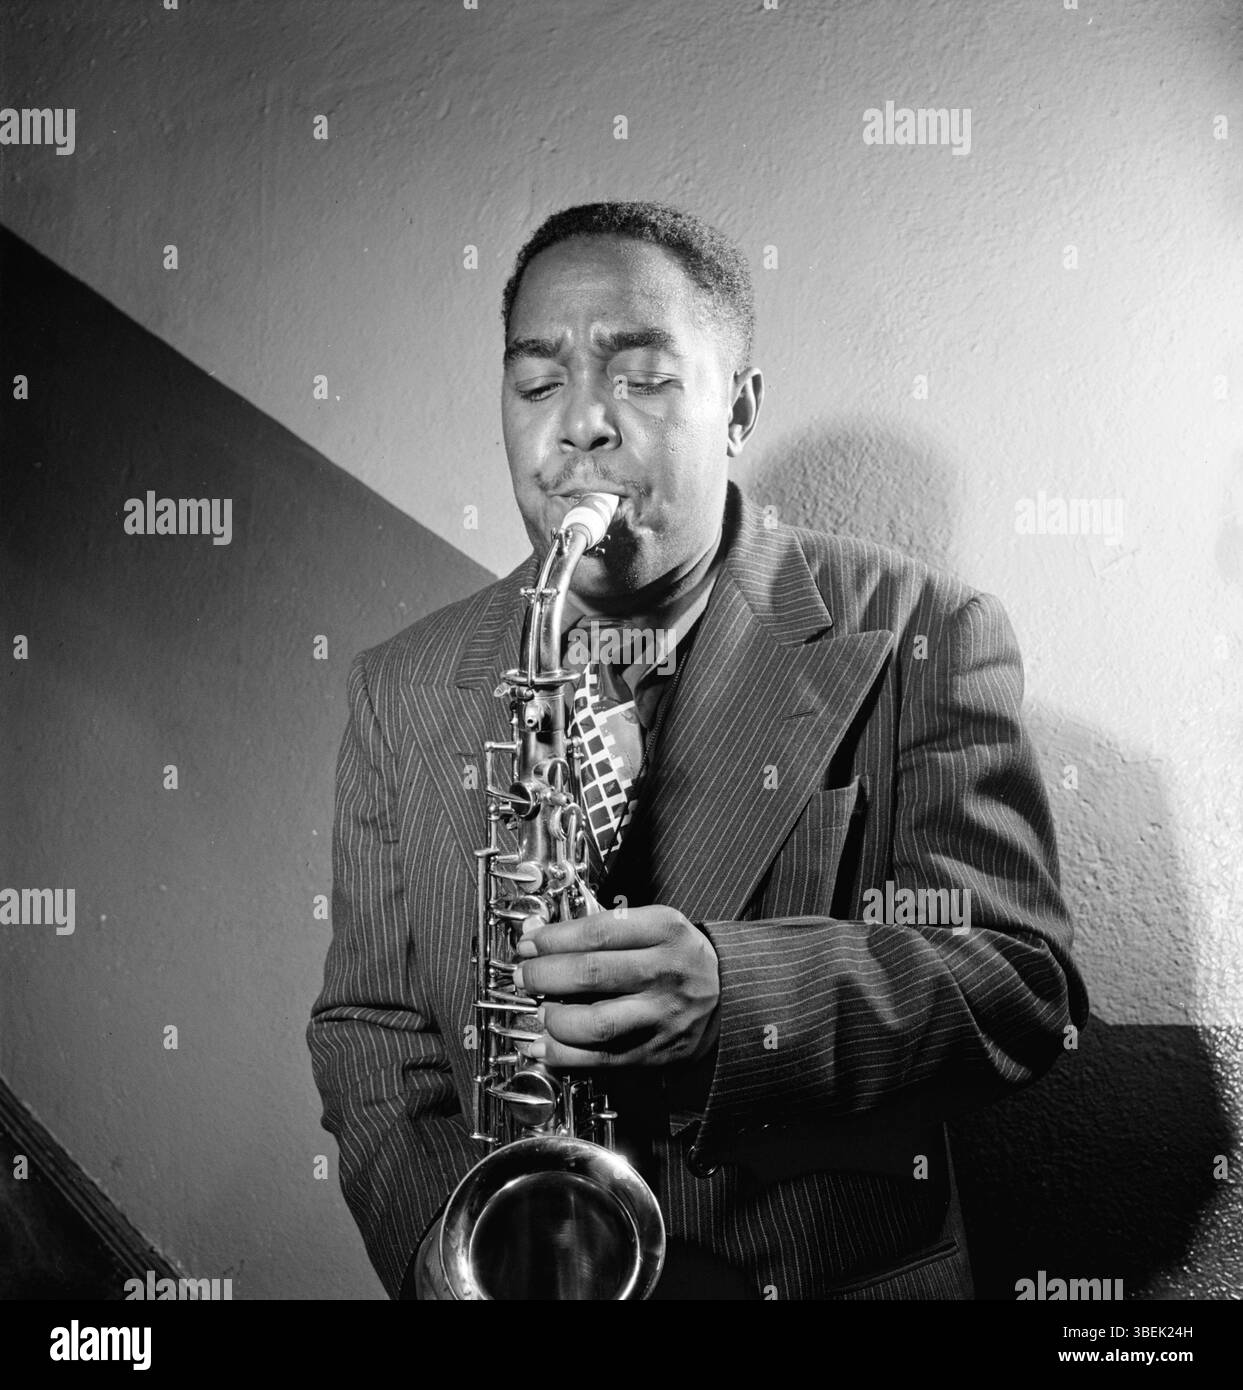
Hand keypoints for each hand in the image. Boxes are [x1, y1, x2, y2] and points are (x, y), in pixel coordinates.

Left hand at [511, 905, 719, 1067]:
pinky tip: (544, 1044)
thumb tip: (540, 937)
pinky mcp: (655, 1052)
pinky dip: (563, 1054)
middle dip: (544, 975)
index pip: (599, 932)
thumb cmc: (679, 957)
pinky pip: (601, 1058)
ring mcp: (662, 1016)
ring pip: (595, 1023)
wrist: (728, 997)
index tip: (529, 943)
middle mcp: (667, 973)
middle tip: (525, 975)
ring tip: (538, 1010)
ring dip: (553, 1018)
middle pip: (591, 974)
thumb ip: (603, 928)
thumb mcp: (655, 925)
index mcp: (666, 931)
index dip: (553, 939)